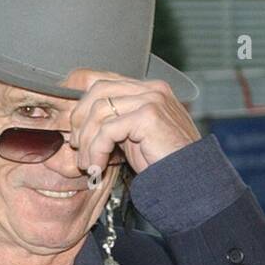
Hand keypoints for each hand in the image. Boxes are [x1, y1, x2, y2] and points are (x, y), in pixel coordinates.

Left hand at [62, 68, 200, 179]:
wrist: (191, 181)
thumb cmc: (165, 164)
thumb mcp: (134, 138)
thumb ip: (115, 123)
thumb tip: (82, 123)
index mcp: (149, 90)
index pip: (105, 83)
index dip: (82, 103)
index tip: (73, 127)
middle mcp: (151, 89)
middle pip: (98, 90)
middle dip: (80, 120)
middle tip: (77, 147)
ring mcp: (152, 99)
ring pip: (100, 111)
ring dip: (87, 141)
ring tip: (87, 164)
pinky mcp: (148, 115)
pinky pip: (108, 129)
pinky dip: (96, 150)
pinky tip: (97, 166)